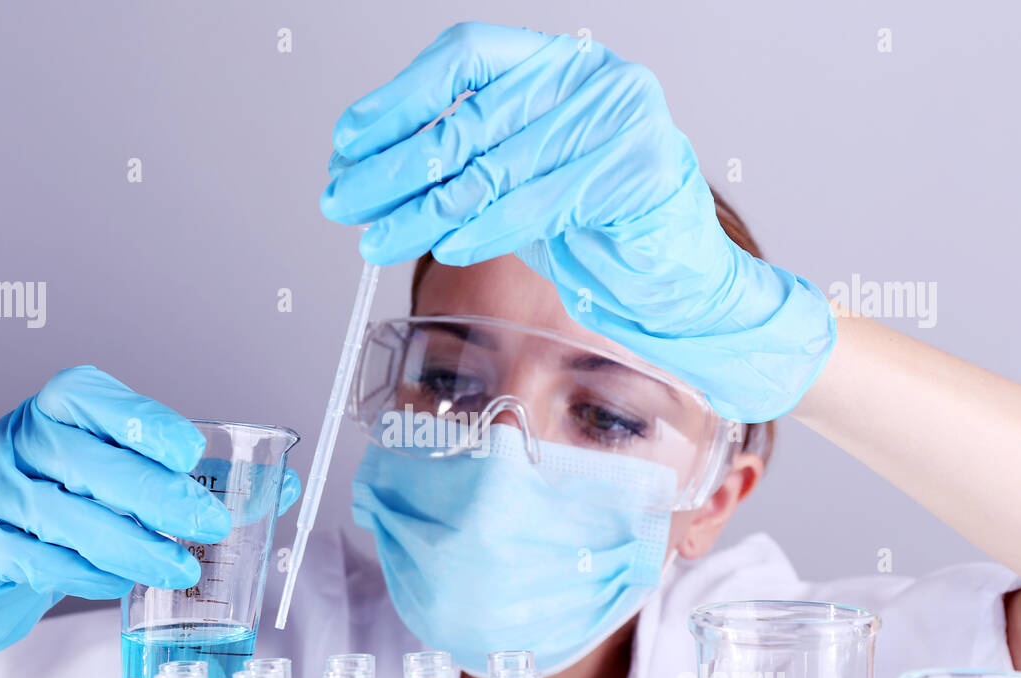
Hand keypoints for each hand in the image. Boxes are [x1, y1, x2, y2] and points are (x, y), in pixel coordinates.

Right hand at [0, 366, 300, 677]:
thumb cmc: (64, 505)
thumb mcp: (116, 477)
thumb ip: (186, 478)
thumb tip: (280, 489)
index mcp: (58, 406)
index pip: (95, 400)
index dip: (143, 423)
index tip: (191, 452)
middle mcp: (15, 437)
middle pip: (85, 462)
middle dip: (156, 496)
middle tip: (211, 524)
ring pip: (64, 518)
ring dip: (131, 547)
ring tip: (181, 568)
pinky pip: (41, 561)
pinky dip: (89, 576)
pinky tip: (122, 585)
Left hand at [321, 21, 834, 422]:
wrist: (676, 277)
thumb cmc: (594, 223)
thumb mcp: (516, 177)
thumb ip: (460, 158)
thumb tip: (364, 164)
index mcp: (560, 62)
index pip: (465, 56)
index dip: (399, 98)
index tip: (348, 141)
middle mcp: (593, 79)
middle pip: (470, 117)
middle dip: (394, 167)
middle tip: (344, 199)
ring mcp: (623, 121)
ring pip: (495, 167)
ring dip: (423, 211)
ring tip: (376, 237)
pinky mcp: (639, 174)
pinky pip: (539, 205)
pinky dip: (483, 230)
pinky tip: (444, 246)